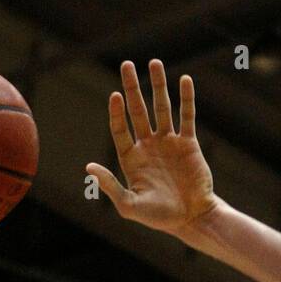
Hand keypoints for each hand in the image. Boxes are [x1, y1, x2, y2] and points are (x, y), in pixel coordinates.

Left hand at [85, 60, 216, 235]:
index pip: (120, 129)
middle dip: (132, 88)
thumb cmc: (159, 217)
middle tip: (126, 64)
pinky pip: (187, 116)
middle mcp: (148, 146)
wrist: (192, 219)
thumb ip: (110, 186)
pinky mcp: (188, 144)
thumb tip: (89, 167)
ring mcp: (169, 142)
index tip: (116, 95)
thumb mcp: (130, 206)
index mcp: (132, 159)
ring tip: (154, 62)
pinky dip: (186, 99)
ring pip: (162, 108)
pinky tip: (184, 80)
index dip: (117, 112)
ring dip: (158, 85)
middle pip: (138, 110)